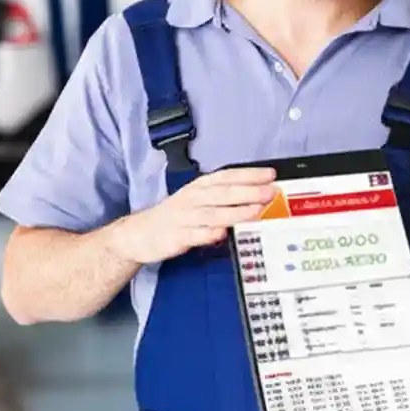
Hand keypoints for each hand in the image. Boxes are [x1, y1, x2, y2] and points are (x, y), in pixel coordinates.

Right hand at [113, 167, 277, 264]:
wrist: (139, 233)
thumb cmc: (176, 215)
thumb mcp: (198, 199)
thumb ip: (225, 197)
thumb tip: (257, 193)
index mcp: (200, 187)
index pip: (227, 176)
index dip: (249, 174)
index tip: (270, 174)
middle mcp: (193, 199)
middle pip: (223, 193)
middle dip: (248, 191)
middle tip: (270, 192)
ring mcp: (185, 218)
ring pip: (213, 213)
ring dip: (235, 211)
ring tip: (256, 211)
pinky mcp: (177, 236)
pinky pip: (194, 235)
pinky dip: (208, 234)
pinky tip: (221, 233)